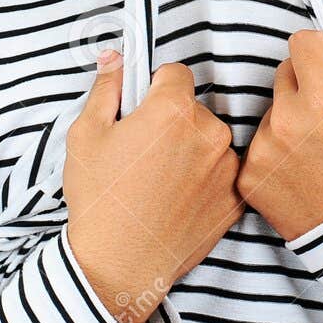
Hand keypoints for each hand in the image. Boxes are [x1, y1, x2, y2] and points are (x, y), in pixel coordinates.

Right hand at [64, 52, 243, 322]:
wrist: (119, 265)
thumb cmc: (99, 199)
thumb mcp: (87, 135)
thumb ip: (106, 88)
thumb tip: (115, 57)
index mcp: (173, 109)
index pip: (176, 74)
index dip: (155, 89)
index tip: (142, 110)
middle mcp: (209, 132)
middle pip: (195, 109)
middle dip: (174, 122)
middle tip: (146, 154)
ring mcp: (227, 167)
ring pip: (211, 142)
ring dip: (193, 151)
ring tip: (162, 182)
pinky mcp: (236, 199)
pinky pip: (223, 174)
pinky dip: (206, 182)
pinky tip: (178, 200)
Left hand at [237, 4, 322, 241]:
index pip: (301, 44)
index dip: (318, 54)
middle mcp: (287, 121)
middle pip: (283, 76)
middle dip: (304, 88)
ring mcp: (265, 151)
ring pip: (270, 111)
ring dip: (287, 121)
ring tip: (316, 151)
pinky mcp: (250, 178)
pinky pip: (257, 146)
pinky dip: (274, 154)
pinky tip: (300, 171)